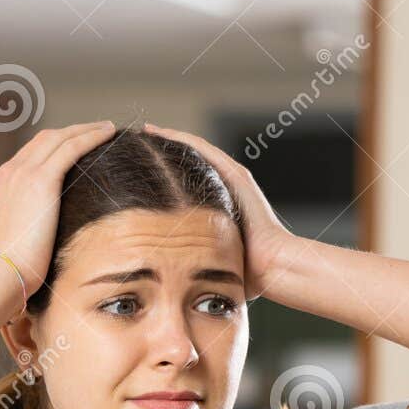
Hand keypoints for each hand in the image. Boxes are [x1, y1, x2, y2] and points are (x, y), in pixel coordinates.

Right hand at [0, 121, 116, 305]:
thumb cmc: (5, 276)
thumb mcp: (5, 249)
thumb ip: (16, 237)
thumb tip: (27, 247)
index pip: (26, 160)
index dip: (49, 152)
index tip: (68, 152)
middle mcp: (6, 175)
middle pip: (41, 142)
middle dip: (68, 133)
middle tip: (92, 131)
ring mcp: (21, 174)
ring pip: (58, 138)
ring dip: (82, 129)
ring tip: (105, 128)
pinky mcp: (40, 179)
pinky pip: (71, 147)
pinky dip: (90, 136)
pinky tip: (108, 133)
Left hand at [142, 122, 298, 300]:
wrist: (272, 266)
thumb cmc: (246, 274)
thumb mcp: (209, 261)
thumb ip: (192, 260)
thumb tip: (163, 277)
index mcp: (217, 208)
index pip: (184, 185)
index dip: (162, 175)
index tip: (137, 171)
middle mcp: (225, 188)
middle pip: (187, 163)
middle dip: (163, 154)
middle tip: (137, 145)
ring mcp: (232, 178)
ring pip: (193, 151)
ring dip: (168, 140)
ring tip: (145, 132)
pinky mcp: (235, 173)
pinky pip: (201, 148)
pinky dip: (179, 138)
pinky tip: (159, 131)